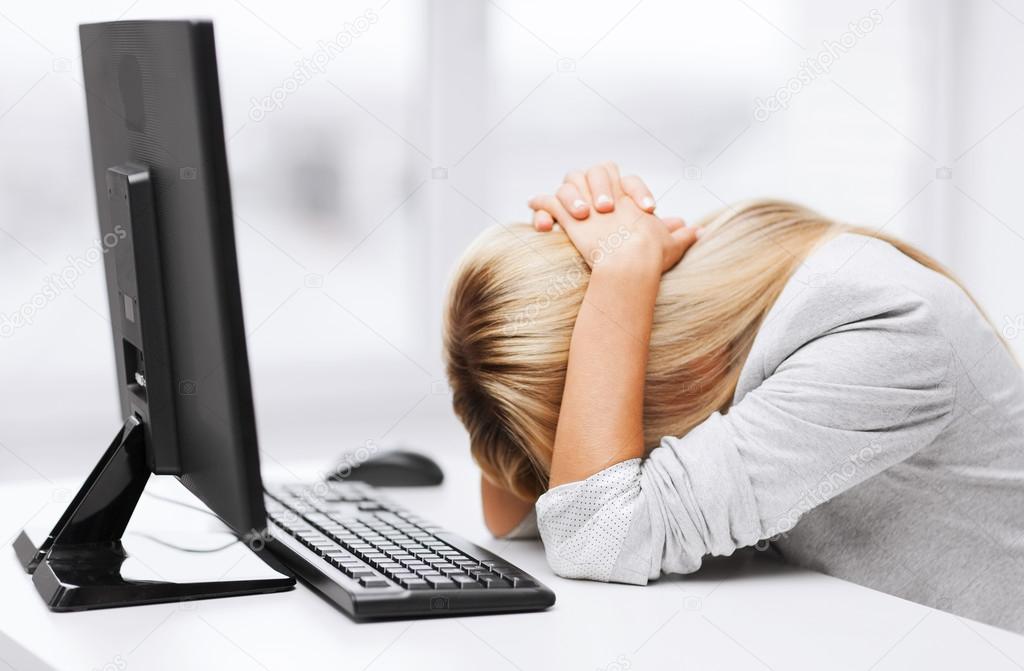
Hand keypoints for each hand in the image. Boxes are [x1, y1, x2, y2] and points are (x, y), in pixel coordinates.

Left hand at [527, 163, 698, 273]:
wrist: (632, 263)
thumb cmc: (652, 256)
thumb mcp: (671, 243)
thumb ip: (683, 234)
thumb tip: (699, 231)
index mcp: (625, 197)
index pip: (614, 174)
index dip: (611, 186)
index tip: (615, 210)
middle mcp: (605, 194)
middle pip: (591, 172)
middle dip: (591, 185)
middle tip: (598, 209)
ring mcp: (586, 204)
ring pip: (569, 183)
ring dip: (568, 195)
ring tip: (574, 211)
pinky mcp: (568, 217)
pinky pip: (547, 202)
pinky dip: (540, 205)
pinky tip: (534, 206)